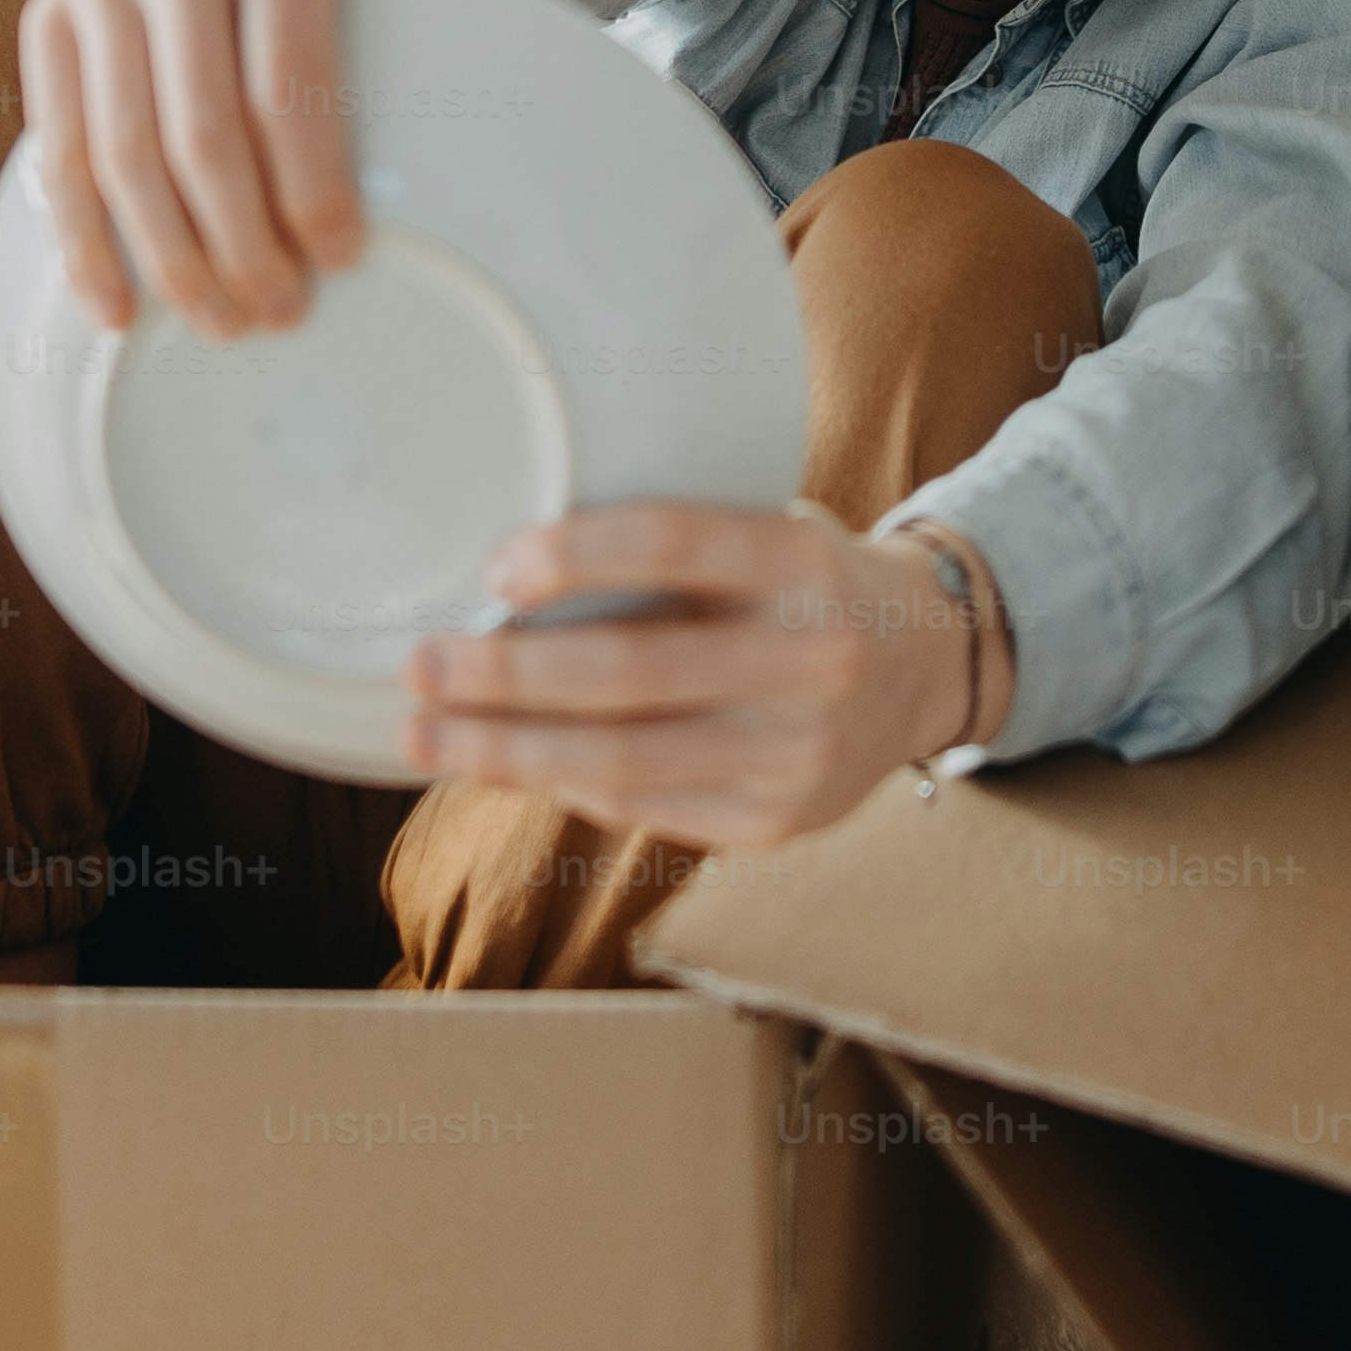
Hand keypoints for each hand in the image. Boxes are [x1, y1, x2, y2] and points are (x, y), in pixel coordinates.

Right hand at [17, 0, 373, 338]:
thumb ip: (383, 32)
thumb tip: (439, 178)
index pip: (290, 82)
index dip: (313, 186)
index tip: (341, 260)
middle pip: (201, 129)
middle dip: (241, 242)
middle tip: (279, 315)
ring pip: (122, 147)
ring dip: (168, 256)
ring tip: (217, 321)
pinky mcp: (46, 13)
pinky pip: (57, 143)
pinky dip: (82, 236)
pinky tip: (113, 303)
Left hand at [403, 504, 981, 846]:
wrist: (928, 663)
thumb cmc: (802, 580)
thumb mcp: (768, 527)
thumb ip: (671, 545)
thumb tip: (501, 572)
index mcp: (803, 561)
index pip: (679, 541)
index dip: (580, 553)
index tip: (494, 564)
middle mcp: (812, 658)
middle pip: (634, 672)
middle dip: (508, 674)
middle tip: (421, 664)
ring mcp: (801, 754)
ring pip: (626, 760)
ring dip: (508, 751)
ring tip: (426, 733)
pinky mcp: (781, 823)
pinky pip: (647, 808)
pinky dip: (566, 784)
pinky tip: (503, 765)